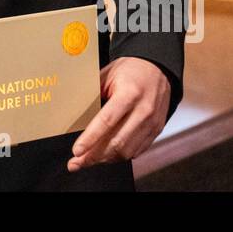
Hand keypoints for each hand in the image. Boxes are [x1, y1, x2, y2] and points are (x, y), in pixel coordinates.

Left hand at [67, 57, 169, 172]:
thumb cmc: (130, 70)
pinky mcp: (157, 130)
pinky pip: (137, 151)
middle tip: (76, 163)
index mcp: (129, 93)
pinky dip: (120, 156)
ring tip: (89, 159)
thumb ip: (93, 93)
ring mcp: (152, 123)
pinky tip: (107, 154)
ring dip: (105, 159)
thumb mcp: (108, 74)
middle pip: (116, 142)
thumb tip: (74, 112)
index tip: (76, 151)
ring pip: (126, 151)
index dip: (90, 138)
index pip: (106, 121)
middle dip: (93, 156)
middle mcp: (143, 110)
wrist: (158, 68)